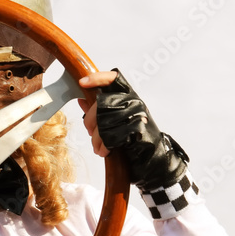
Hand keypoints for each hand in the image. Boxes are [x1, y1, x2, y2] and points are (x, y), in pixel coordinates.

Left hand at [79, 69, 188, 189]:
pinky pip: (111, 136)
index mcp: (128, 96)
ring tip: (97, 147)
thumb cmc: (132, 137)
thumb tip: (81, 99)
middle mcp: (134, 102)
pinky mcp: (136, 130)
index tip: (82, 82)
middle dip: (90, 121)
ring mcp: (136, 115)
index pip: (113, 79)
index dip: (97, 78)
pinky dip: (104, 146)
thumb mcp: (115, 120)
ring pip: (104, 122)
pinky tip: (104, 151)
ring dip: (96, 139)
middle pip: (100, 104)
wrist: (153, 157)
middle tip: (90, 133)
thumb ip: (99, 109)